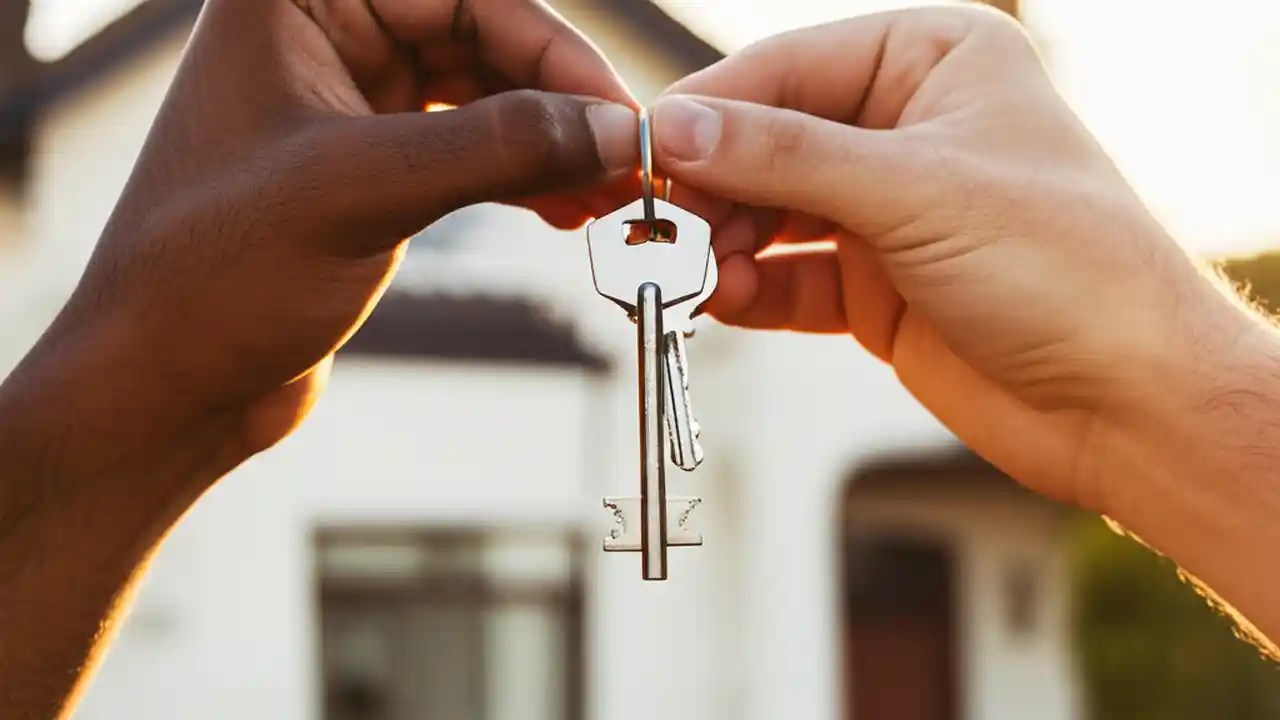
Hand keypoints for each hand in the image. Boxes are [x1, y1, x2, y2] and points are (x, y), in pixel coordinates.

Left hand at [45, 0, 639, 467]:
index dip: (552, 51)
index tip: (617, 114)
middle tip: (625, 160)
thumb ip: (497, 148)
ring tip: (607, 195)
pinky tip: (564, 210)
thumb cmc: (215, 278)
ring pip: (482, 97)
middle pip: (482, 37)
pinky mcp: (368, 168)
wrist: (166, 387)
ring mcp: (346, 103)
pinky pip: (468, 150)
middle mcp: (321, 34)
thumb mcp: (365, 193)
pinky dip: (521, 177)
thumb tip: (611, 129)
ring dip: (549, 143)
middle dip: (558, 101)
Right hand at [651, 7, 1248, 512]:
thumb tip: (680, 130)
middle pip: (768, 143)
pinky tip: (725, 302)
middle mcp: (905, 130)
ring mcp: (886, 212)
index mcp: (934, 63)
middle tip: (659, 225)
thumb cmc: (1071, 272)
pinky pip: (788, 279)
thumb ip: (786, 157)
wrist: (1125, 405)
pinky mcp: (874, 287)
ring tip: (694, 274)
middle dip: (713, 188)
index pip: (789, 69)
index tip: (648, 151)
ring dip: (726, 246)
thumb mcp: (915, 191)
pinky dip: (752, 291)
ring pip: (771, 214)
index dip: (712, 110)